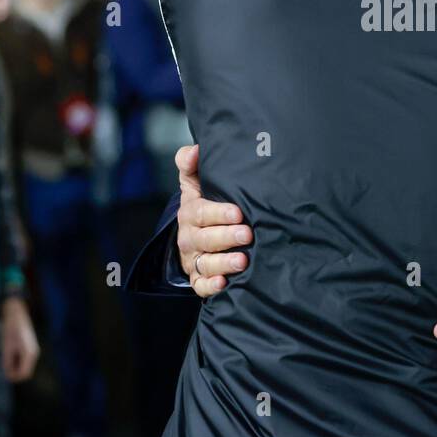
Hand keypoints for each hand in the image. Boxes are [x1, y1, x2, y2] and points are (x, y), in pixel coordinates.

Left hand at [1, 297, 38, 381]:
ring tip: (7, 355)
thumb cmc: (10, 329)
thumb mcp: (6, 347)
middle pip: (26, 372)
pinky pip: (25, 360)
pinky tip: (11, 351)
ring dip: (16, 366)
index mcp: (29, 354)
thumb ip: (8, 362)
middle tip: (4, 364)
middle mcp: (34, 353)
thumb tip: (8, 375)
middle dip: (15, 372)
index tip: (4, 372)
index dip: (13, 377)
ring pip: (26, 367)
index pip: (23, 374)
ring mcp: (34, 350)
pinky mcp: (31, 348)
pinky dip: (18, 361)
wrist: (17, 314)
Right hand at [174, 145, 250, 297]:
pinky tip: (225, 283)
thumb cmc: (204, 203)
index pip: (201, 212)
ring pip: (205, 263)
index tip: (238, 212)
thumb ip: (191, 163)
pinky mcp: (198, 278)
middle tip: (247, 234)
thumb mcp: (195, 181)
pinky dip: (211, 286)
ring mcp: (193, 259)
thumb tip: (193, 150)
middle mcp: (189, 237)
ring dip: (223, 263)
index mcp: (190, 212)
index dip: (219, 213)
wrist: (196, 233)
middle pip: (204, 239)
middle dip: (226, 237)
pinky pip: (201, 285)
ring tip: (243, 261)